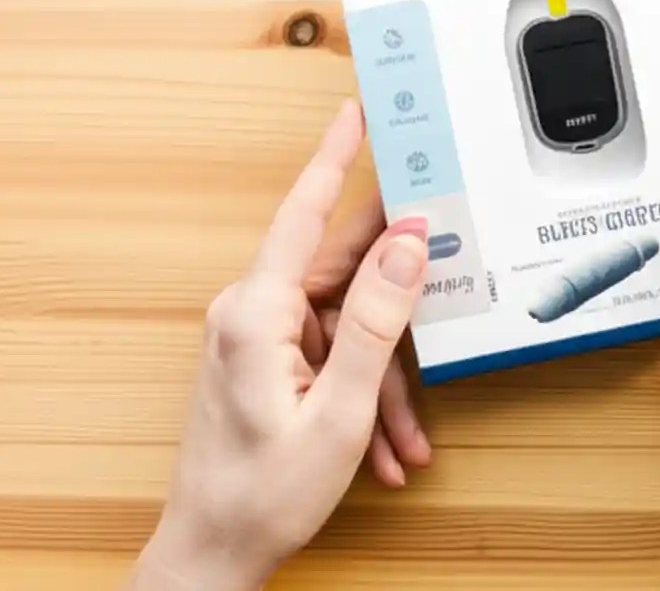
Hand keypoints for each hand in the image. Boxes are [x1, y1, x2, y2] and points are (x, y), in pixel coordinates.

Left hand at [127, 100, 430, 589]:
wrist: (214, 552)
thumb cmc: (262, 493)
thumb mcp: (339, 410)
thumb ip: (377, 322)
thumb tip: (406, 246)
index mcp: (256, 313)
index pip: (303, 214)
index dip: (334, 158)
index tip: (353, 113)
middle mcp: (251, 314)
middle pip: (340, 271)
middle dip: (397, 296)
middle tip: (445, 268)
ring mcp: (258, 339)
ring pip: (346, 325)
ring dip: (383, 377)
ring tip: (404, 433)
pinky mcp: (268, 362)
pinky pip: (332, 355)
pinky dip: (363, 393)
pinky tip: (384, 443)